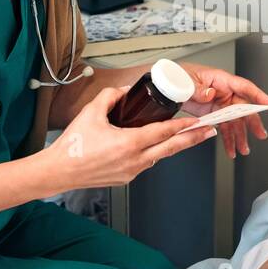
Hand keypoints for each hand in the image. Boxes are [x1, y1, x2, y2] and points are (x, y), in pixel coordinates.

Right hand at [50, 86, 216, 188]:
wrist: (58, 171)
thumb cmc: (72, 147)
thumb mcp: (91, 113)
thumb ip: (110, 97)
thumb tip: (124, 90)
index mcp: (128, 144)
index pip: (163, 133)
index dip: (183, 126)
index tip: (197, 121)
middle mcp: (133, 161)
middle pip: (171, 149)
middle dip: (193, 139)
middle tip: (209, 132)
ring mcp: (131, 172)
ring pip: (158, 157)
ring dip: (172, 146)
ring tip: (186, 136)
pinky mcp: (125, 178)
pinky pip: (145, 164)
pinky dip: (152, 154)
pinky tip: (153, 146)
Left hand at [179, 64, 267, 159]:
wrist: (165, 84)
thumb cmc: (177, 75)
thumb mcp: (186, 80)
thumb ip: (199, 88)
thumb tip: (211, 93)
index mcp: (220, 79)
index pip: (245, 87)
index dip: (259, 97)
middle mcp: (223, 91)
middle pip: (243, 107)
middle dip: (252, 122)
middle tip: (260, 134)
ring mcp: (219, 103)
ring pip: (235, 121)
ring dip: (240, 136)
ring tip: (243, 149)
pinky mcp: (212, 112)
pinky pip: (224, 126)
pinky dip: (228, 138)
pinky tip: (231, 148)